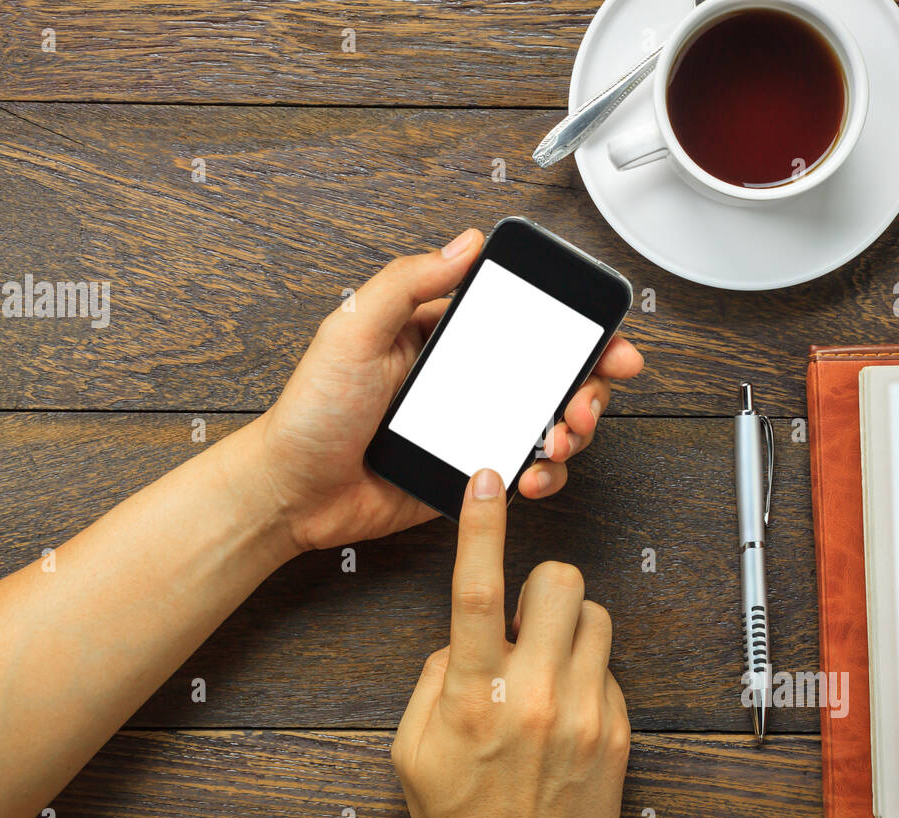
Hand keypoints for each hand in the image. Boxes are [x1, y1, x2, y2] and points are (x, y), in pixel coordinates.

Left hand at [256, 229, 644, 552]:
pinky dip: (543, 476)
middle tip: (585, 400)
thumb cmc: (310, 413)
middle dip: (587, 384)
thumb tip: (464, 243)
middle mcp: (464, 381)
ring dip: (572, 430)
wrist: (292, 492)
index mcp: (439, 337)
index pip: (520, 321)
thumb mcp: (352, 331)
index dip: (573, 327)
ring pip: (549, 423)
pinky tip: (530, 475)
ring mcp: (471, 428)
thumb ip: (407, 282)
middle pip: (551, 373)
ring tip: (560, 439)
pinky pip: (525, 472)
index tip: (605, 338)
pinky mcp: (470, 474)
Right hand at [391, 469, 630, 817]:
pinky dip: (589, 673)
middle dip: (541, 587)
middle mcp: (533, 696)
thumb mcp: (413, 748)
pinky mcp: (617, 729)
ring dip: (569, 627)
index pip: (475, 591)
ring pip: (595, 616)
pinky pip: (611, 667)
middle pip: (559, 582)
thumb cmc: (462, 815)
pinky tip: (567, 707)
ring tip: (549, 664)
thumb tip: (465, 637)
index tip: (484, 482)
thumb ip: (435, 677)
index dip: (478, 527)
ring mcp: (583, 712)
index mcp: (473, 694)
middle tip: (528, 618)